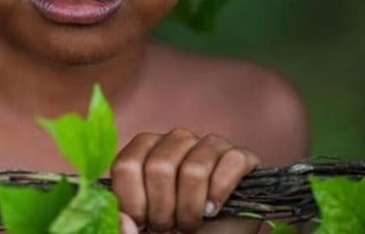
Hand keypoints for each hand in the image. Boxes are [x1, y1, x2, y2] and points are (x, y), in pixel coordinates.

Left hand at [111, 129, 259, 232]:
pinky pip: (231, 162)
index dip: (133, 202)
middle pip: (159, 166)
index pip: (127, 164)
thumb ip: (124, 228)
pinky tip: (214, 210)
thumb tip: (124, 220)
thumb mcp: (142, 233)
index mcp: (144, 151)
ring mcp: (208, 145)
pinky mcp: (240, 156)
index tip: (143, 222)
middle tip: (170, 227)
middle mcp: (175, 140)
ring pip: (194, 169)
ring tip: (191, 223)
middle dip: (163, 209)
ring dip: (191, 208)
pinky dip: (221, 193)